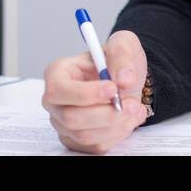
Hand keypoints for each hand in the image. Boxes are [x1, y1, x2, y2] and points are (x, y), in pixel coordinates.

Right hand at [41, 29, 148, 153]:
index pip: (59, 90)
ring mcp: (63, 123)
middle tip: (133, 104)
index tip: (113, 89)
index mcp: (58, 73)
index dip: (85, 94)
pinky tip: (128, 118)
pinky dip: (117, 134)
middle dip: (106, 113)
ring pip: (85, 135)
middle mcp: (55, 101)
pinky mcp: (76, 140)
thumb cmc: (116, 60)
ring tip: (135, 108)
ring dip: (116, 125)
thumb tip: (124, 79)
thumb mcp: (123, 44)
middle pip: (71, 118)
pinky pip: (95, 146)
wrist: (126, 79)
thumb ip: (122, 55)